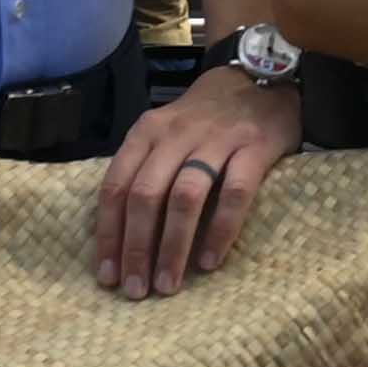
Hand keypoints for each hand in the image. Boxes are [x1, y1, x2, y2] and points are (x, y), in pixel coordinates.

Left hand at [85, 62, 296, 298]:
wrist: (260, 76)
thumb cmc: (206, 117)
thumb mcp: (166, 132)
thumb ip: (145, 168)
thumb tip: (120, 235)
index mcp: (147, 132)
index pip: (116, 186)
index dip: (109, 234)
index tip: (107, 275)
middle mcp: (176, 134)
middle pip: (145, 195)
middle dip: (136, 247)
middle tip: (136, 290)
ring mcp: (217, 139)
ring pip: (185, 196)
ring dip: (172, 245)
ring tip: (168, 284)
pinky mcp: (254, 147)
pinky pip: (235, 193)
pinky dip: (220, 229)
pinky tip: (210, 261)